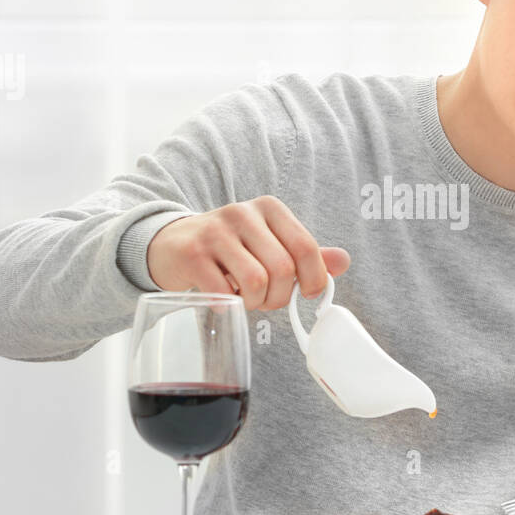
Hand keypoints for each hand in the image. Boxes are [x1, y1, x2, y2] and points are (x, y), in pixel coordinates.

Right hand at [145, 195, 350, 309]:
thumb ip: (304, 253)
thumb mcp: (269, 244)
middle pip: (282, 269)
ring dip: (254, 303)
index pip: (305, 246)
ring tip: (245, 298)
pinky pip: (224, 292)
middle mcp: (243, 213)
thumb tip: (343, 261)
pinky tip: (223, 298)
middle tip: (266, 300)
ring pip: (256, 282)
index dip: (312, 278)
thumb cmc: (229, 249)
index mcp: (269, 208)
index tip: (307, 293)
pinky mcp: (192, 253)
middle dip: (279, 297)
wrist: (170, 243)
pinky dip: (229, 305)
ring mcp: (215, 231)